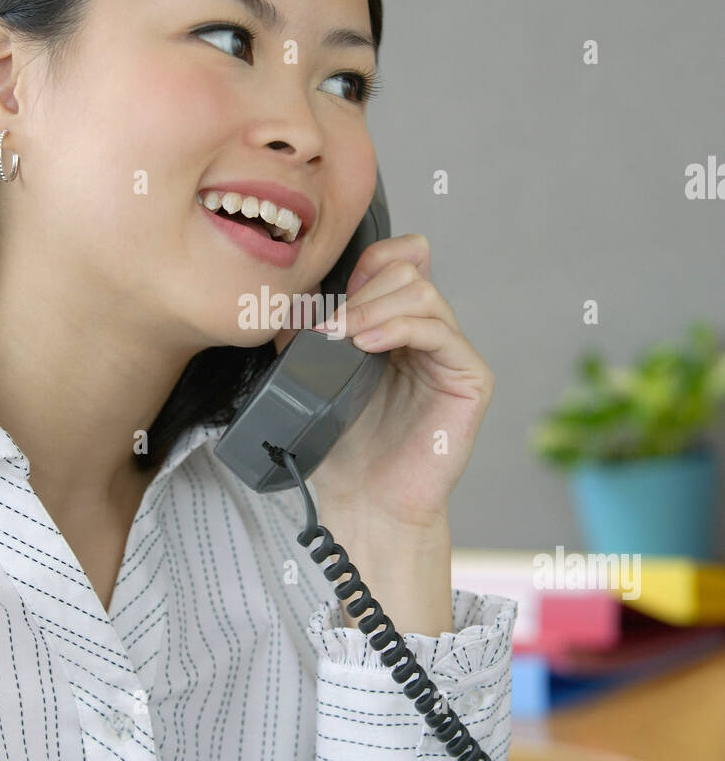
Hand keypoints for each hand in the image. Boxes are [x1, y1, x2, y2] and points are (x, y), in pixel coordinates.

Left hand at [275, 233, 494, 537]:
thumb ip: (305, 330)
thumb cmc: (344, 447)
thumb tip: (289, 296)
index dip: (368, 262)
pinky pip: (441, 332)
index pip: (399, 259)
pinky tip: (368, 345)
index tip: (333, 294)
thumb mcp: (312, 376)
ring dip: (373, 309)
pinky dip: (400, 328)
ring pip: (423, 293)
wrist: (365, 502)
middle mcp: (428, 333)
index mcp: (396, 325)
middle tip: (328, 328)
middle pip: (408, 271)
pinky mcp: (470, 378)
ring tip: (342, 337)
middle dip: (362, 292)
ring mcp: (452, 354)